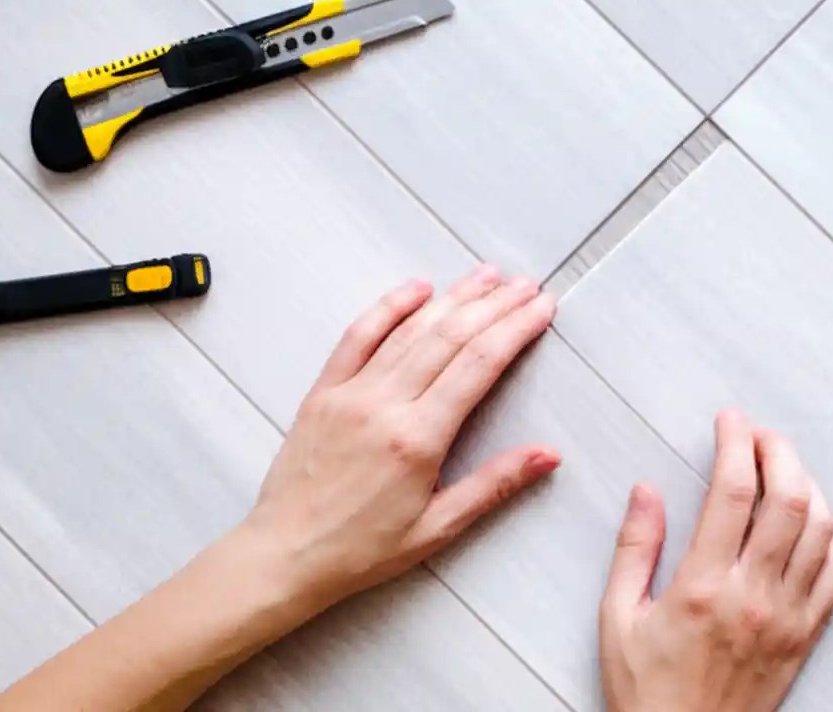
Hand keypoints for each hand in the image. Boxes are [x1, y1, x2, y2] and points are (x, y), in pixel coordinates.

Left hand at [245, 264, 560, 609]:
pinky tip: (417, 287)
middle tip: (527, 286)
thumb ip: (495, 484)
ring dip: (454, 298)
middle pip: (451, 337)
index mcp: (418, 439)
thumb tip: (548, 455)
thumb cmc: (361, 550)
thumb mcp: (438, 528)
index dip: (516, 330)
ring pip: (411, 330)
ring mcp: (350, 393)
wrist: (284, 556)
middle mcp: (384, 405)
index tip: (542, 309)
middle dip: (495, 305)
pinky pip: (359, 336)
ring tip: (488, 276)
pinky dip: (390, 306)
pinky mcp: (323, 392)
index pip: (479, 365)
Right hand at [599, 410, 832, 711]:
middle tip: (759, 435)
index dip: (735, 443)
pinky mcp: (807, 635)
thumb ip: (635, 549)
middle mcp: (754, 596)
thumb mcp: (617, 619)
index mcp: (703, 587)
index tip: (729, 421)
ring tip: (783, 468)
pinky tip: (814, 519)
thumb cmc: (647, 692)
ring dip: (808, 484)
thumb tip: (646, 491)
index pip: (733, 492)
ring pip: (821, 528)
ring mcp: (788, 616)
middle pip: (789, 498)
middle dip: (778, 451)